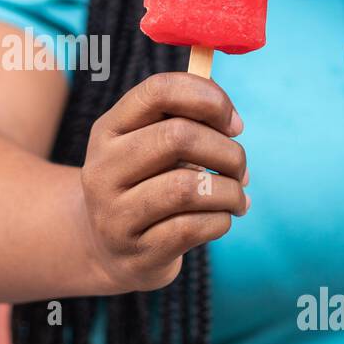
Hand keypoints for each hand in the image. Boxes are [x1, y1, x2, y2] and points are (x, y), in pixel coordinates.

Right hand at [78, 71, 248, 293]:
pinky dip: (221, 220)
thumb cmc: (146, 185)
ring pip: (188, 188)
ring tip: (237, 197)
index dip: (207, 98)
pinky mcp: (136, 252)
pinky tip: (222, 218)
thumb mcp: (150, 146)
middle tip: (240, 167)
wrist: (109, 249)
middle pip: (178, 138)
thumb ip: (185, 122)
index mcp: (108, 130)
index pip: (158, 91)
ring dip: (230, 191)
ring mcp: (115, 214)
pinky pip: (192, 228)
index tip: (233, 123)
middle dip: (227, 151)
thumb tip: (232, 122)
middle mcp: (103, 168)